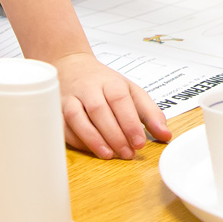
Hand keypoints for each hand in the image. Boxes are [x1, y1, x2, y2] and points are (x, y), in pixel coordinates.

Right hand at [55, 52, 171, 158]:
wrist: (72, 66)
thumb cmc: (105, 83)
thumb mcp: (132, 92)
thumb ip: (150, 113)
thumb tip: (166, 135)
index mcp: (110, 82)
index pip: (120, 100)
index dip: (130, 122)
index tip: (139, 142)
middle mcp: (89, 88)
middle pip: (100, 111)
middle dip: (115, 135)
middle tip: (127, 153)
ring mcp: (70, 98)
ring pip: (77, 118)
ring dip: (93, 139)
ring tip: (109, 155)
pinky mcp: (56, 109)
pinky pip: (62, 126)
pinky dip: (75, 139)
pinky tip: (90, 149)